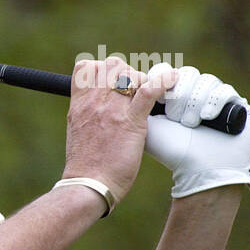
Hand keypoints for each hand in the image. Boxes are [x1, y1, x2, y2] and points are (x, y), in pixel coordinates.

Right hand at [64, 55, 172, 203]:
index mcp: (79, 105)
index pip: (86, 67)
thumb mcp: (78, 132)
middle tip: (135, 90)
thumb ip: (88, 114)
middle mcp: (93, 102)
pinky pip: (149, 90)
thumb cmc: (85, 165)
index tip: (114, 82)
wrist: (89, 185)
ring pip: (130, 73)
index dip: (104, 69)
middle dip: (127, 72)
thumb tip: (101, 108)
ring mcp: (111, 110)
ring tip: (149, 97)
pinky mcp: (131, 122)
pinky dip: (164, 81)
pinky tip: (171, 81)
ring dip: (143, 80)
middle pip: (112, 64)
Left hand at [144, 63, 249, 197]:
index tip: (156, 101)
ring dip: (194, 102)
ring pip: (205, 80)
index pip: (164, 71)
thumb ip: (133, 103)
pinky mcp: (235, 104)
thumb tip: (122, 82)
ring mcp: (215, 97)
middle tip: (174, 117)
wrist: (199, 170)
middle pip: (185, 73)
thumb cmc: (170, 150)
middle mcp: (194, 92)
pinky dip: (214, 102)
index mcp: (171, 94)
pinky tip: (207, 118)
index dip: (159, 80)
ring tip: (189, 124)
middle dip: (178, 94)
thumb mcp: (145, 125)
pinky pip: (225, 90)